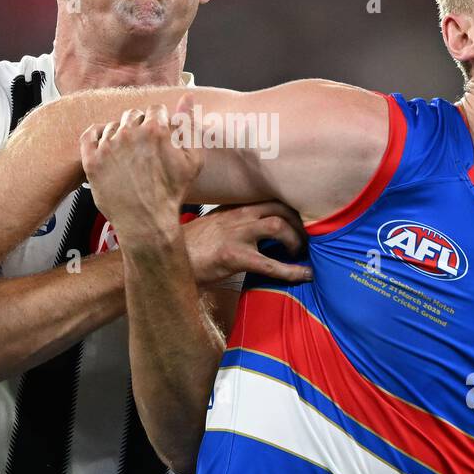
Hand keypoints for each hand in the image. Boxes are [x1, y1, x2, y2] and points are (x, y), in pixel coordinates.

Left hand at [79, 97, 201, 231]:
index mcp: (155, 129)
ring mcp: (108, 146)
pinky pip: (89, 135)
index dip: (159, 122)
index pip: (155, 109)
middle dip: (139, 126)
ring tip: (127, 155)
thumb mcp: (192, 159)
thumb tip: (187, 98)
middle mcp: (129, 133)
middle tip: (143, 147)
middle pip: (133, 115)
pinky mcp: (92, 160)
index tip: (158, 135)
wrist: (147, 221)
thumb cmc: (171, 194)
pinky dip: (96, 135)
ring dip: (120, 134)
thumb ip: (188, 124)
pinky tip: (104, 144)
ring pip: (112, 126)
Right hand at [183, 201, 312, 285]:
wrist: (167, 258)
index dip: (290, 207)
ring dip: (296, 239)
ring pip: (279, 226)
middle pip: (280, 207)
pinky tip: (305, 275)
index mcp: (233, 207)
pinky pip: (271, 264)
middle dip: (299, 222)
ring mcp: (236, 234)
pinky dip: (292, 271)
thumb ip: (234, 221)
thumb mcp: (212, 224)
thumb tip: (257, 229)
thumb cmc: (190, 246)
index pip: (270, 197)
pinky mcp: (234, 256)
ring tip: (299, 253)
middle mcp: (237, 215)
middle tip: (306, 238)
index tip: (301, 219)